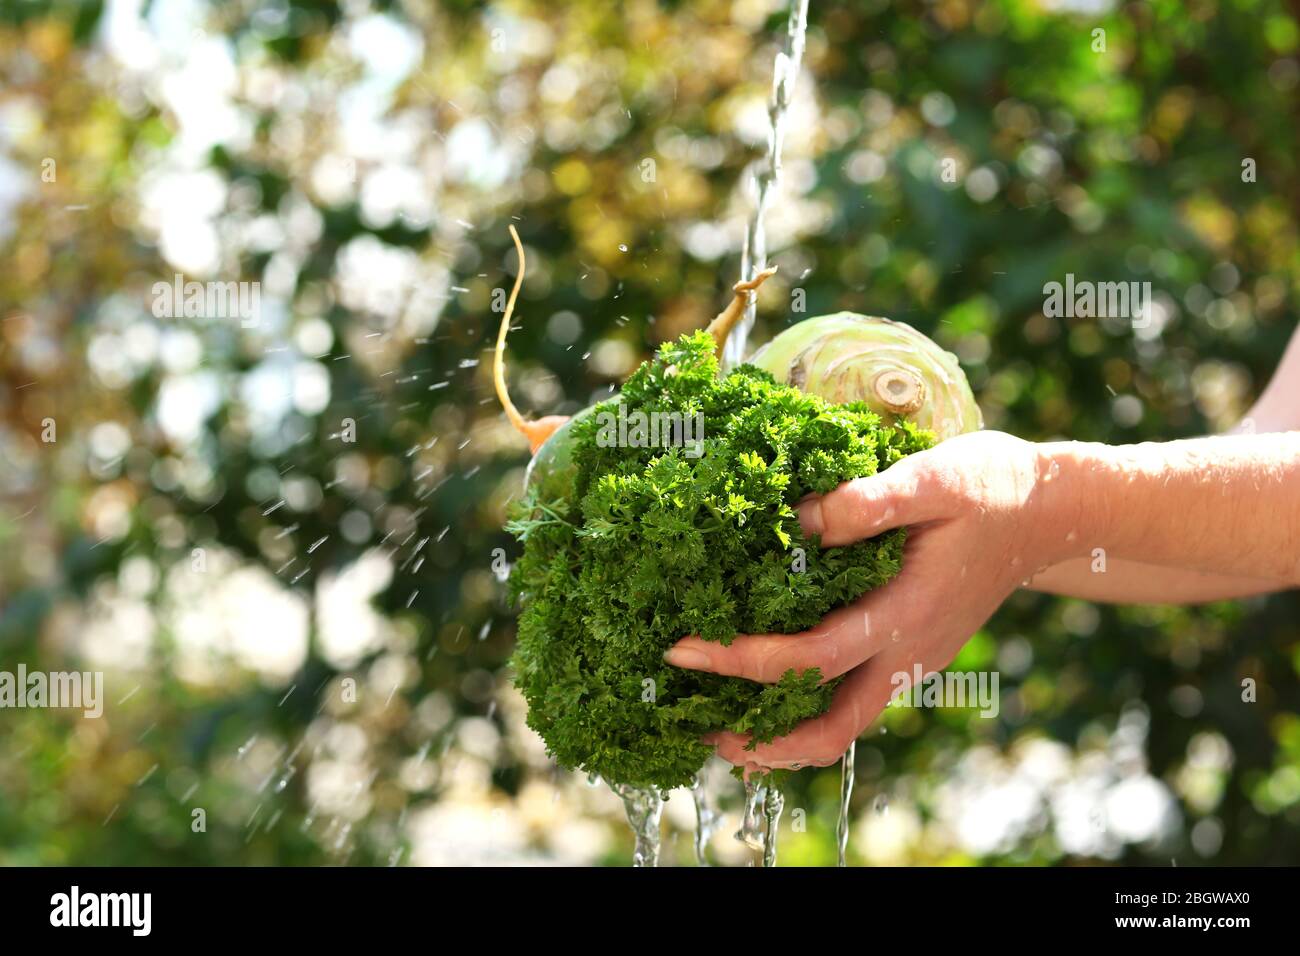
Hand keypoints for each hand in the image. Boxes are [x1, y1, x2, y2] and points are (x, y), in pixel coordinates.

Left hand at [665, 430, 1064, 770]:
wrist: (1051, 511)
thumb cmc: (992, 486)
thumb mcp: (933, 477)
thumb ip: (868, 503)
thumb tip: (798, 523)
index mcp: (906, 614)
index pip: (811, 660)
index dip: (742, 661)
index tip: (683, 650)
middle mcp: (909, 652)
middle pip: (830, 730)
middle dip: (762, 740)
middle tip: (698, 726)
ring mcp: (913, 658)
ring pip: (844, 724)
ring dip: (784, 733)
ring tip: (725, 722)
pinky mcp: (913, 649)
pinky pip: (855, 696)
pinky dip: (811, 704)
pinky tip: (775, 682)